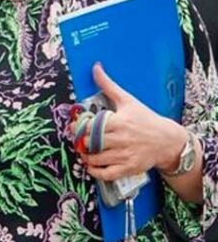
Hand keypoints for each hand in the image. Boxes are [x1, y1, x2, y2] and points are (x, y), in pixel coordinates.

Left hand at [77, 63, 187, 182]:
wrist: (167, 140)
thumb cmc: (145, 119)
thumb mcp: (128, 101)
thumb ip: (109, 86)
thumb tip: (95, 67)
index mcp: (120, 122)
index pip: (91, 126)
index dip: (78, 127)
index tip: (74, 125)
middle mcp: (122, 139)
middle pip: (90, 143)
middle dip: (79, 141)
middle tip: (77, 139)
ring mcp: (125, 155)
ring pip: (95, 159)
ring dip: (85, 156)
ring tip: (84, 150)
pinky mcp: (128, 168)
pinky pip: (105, 174)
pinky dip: (94, 171)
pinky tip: (92, 164)